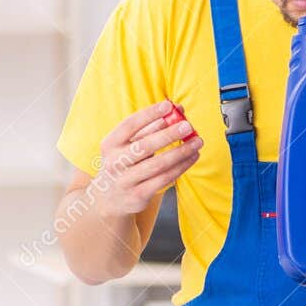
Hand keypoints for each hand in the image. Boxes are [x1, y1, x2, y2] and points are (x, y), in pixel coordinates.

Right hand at [93, 100, 202, 216]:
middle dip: (168, 134)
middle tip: (188, 126)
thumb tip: (177, 109)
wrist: (108, 199)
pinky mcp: (138, 196)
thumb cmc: (124, 164)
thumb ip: (151, 127)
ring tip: (197, 142)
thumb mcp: (129, 145)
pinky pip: (164, 179)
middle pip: (144, 146)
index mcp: (110, 144)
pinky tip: (192, 157)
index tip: (169, 105)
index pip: (129, 125)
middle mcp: (115, 162)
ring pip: (158, 164)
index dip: (149, 114)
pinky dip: (181, 167)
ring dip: (181, 152)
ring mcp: (126, 181)